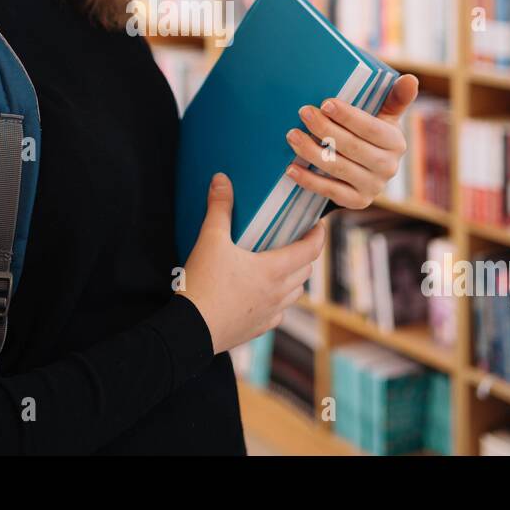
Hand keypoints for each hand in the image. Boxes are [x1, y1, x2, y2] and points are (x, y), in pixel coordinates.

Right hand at [178, 173, 325, 354]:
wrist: (190, 330)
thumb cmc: (204, 284)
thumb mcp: (210, 240)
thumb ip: (219, 208)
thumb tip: (222, 180)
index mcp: (274, 270)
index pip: (311, 250)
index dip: (318, 236)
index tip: (318, 225)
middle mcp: (278, 293)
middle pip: (305, 271)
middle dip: (305, 254)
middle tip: (296, 240)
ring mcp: (269, 314)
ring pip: (294, 294)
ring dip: (294, 278)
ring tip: (281, 266)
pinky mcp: (256, 329)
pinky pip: (277, 313)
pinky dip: (277, 301)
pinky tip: (264, 295)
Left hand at [283, 73, 419, 209]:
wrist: (366, 170)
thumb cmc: (370, 134)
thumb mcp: (384, 116)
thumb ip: (395, 98)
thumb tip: (411, 78)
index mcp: (396, 142)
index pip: (371, 128)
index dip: (348, 116)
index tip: (325, 103)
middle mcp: (388, 167)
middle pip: (352, 147)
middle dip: (325, 129)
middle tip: (303, 112)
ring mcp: (373, 187)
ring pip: (338, 168)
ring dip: (311, 152)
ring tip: (292, 135)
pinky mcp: (357, 201)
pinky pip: (330, 191)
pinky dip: (308, 180)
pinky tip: (291, 168)